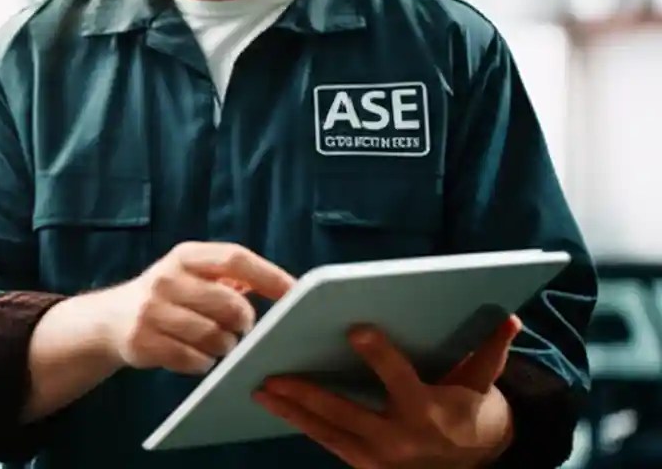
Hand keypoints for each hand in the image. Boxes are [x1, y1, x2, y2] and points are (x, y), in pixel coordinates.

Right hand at [97, 242, 294, 374]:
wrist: (108, 320)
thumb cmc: (165, 296)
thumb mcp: (189, 273)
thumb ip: (229, 275)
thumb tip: (282, 286)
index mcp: (184, 256)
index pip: (234, 258)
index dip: (268, 276)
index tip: (293, 293)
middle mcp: (166, 279)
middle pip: (230, 303)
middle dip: (244, 321)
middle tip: (241, 328)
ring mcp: (152, 311)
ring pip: (214, 336)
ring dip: (224, 346)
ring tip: (218, 343)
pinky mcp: (143, 342)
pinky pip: (193, 360)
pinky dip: (203, 363)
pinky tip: (197, 356)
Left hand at [254, 315, 522, 467]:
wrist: (471, 465)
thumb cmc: (469, 410)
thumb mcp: (482, 383)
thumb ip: (490, 352)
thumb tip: (510, 317)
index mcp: (429, 410)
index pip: (400, 379)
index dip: (379, 355)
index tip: (356, 329)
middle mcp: (401, 438)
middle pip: (348, 413)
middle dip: (310, 394)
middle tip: (275, 373)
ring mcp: (380, 457)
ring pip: (328, 432)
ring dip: (293, 412)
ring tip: (261, 389)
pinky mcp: (365, 467)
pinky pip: (328, 443)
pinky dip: (301, 425)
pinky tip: (275, 406)